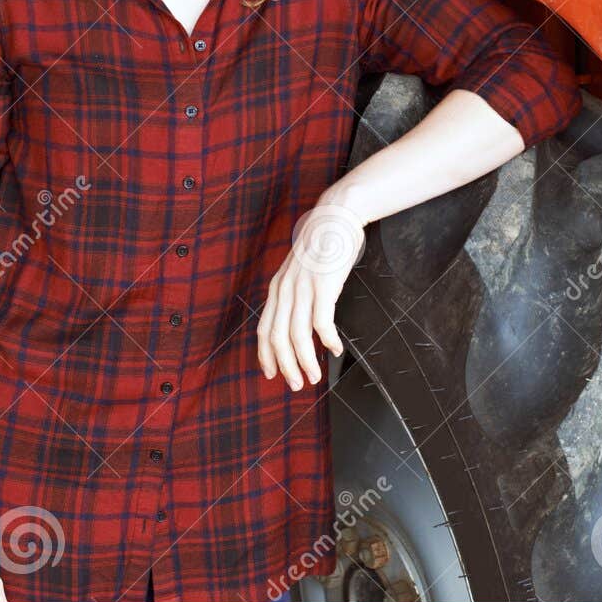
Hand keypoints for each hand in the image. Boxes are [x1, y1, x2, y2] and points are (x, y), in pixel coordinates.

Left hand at [257, 202, 364, 389]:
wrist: (336, 217)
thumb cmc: (323, 244)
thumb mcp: (300, 270)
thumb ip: (296, 292)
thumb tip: (301, 320)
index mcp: (277, 288)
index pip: (264, 330)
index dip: (266, 356)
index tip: (273, 374)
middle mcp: (285, 290)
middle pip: (278, 338)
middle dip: (286, 366)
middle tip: (296, 385)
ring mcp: (303, 288)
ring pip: (297, 336)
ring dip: (306, 361)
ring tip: (315, 376)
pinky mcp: (323, 286)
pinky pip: (322, 323)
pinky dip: (327, 341)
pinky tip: (335, 349)